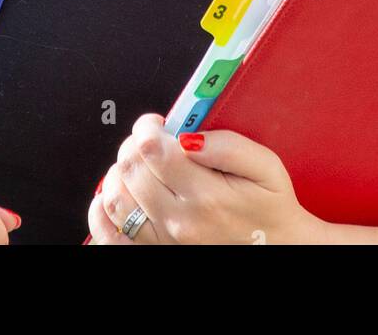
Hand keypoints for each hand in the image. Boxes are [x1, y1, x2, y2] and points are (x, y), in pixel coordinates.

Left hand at [87, 113, 324, 244]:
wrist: (277, 249)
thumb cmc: (269, 207)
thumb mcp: (266, 167)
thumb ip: (228, 145)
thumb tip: (188, 137)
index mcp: (207, 195)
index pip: (152, 149)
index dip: (147, 127)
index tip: (157, 123)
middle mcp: (180, 221)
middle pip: (131, 169)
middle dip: (134, 144)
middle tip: (151, 140)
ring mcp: (164, 241)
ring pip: (116, 197)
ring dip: (119, 171)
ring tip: (138, 163)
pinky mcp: (155, 252)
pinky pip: (110, 236)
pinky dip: (100, 212)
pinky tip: (111, 194)